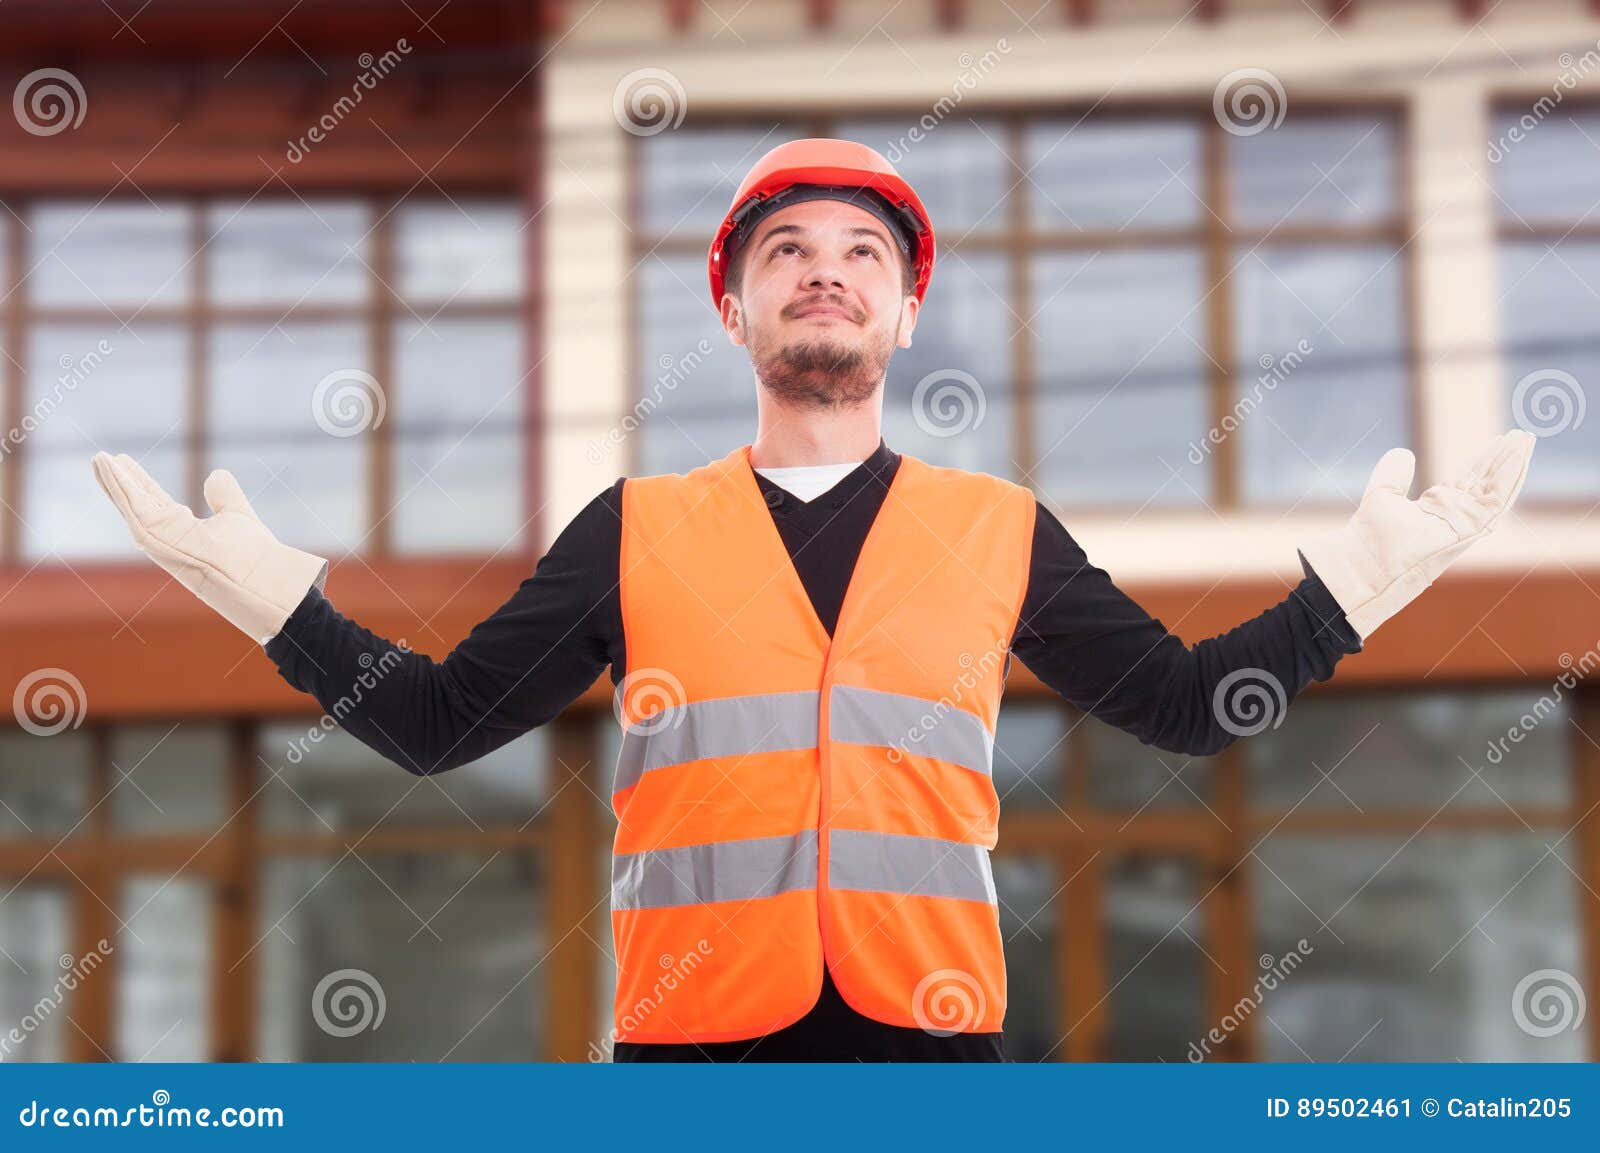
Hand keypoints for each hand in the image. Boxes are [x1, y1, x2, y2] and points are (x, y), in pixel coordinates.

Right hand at [91, 452, 327, 644]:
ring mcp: (158, 540)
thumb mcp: (235, 514)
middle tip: (100, 457)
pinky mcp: (153, 538)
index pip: (156, 502)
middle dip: (119, 481)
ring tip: (97, 457)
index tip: (126, 461)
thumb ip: (225, 496)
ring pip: (129, 505)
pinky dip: (117, 484)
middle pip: (137, 504)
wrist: (257, 575)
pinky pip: (130, 506)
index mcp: (184, 531)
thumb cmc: (252, 554)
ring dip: (112, 480)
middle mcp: (167, 538)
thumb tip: (217, 475)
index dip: (141, 482)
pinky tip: (105, 463)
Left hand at [1297, 430, 1534, 640]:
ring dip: (1514, 464)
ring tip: (1526, 438)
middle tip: (1521, 435)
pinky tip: (1518, 455)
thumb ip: (1393, 474)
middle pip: (1487, 485)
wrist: (1362, 565)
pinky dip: (1509, 477)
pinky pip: (1496, 501)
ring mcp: (1464, 526)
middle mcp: (1455, 520)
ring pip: (1498, 491)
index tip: (1497, 440)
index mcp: (1437, 512)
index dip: (1483, 462)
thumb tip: (1404, 452)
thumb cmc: (1368, 540)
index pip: (1468, 483)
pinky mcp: (1468, 532)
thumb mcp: (1383, 496)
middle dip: (1504, 460)